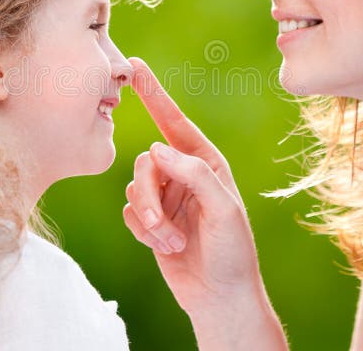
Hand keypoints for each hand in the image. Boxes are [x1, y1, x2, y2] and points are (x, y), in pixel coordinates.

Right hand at [122, 57, 271, 320]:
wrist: (219, 296)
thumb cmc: (232, 252)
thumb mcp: (223, 208)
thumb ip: (191, 173)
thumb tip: (155, 147)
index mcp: (206, 163)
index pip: (174, 122)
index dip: (155, 94)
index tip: (134, 66)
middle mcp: (184, 175)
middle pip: (146, 163)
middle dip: (150, 197)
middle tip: (161, 227)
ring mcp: (166, 198)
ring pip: (135, 189)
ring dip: (149, 220)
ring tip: (171, 243)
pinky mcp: (151, 221)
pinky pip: (130, 213)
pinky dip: (143, 232)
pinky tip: (163, 248)